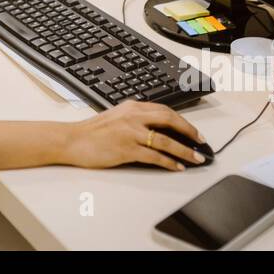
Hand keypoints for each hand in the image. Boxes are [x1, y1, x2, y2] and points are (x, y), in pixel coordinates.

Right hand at [61, 100, 206, 170]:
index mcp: (132, 106)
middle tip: (201, 141)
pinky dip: (169, 162)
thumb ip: (135, 118)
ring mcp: (130, 132)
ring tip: (196, 158)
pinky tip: (177, 167)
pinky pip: (154, 155)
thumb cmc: (91, 132)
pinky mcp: (126, 148)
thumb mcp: (116, 117)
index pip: (164, 110)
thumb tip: (156, 129)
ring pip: (165, 140)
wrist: (72, 140)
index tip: (192, 130)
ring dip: (184, 150)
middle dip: (189, 131)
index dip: (182, 121)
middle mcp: (133, 116)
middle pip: (169, 120)